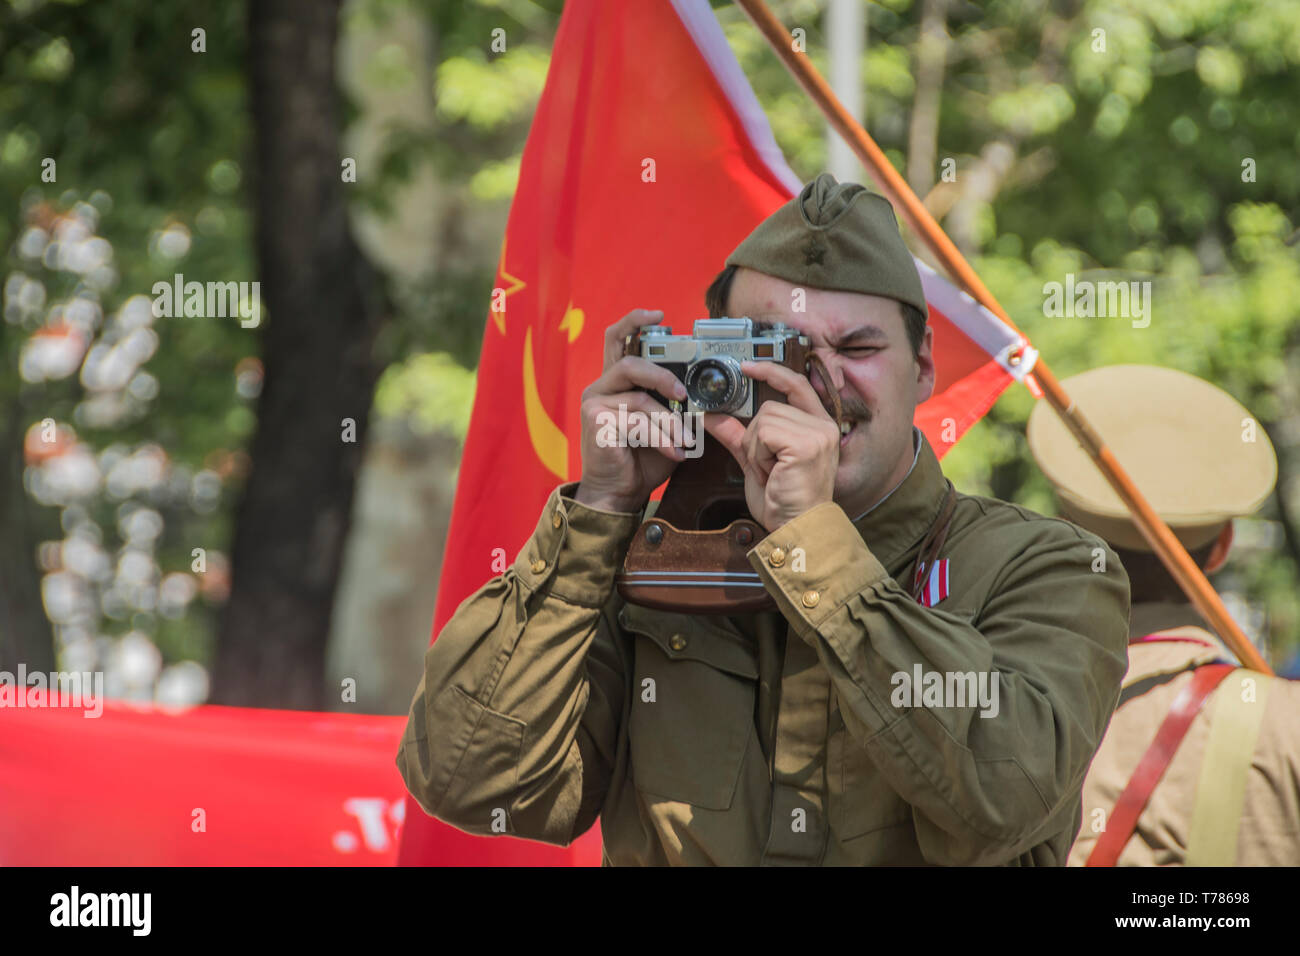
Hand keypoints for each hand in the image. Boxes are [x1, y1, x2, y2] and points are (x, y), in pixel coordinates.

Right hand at [574, 309, 690, 512]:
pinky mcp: (594, 422)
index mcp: (617, 382)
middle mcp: (601, 387)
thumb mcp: (664, 424)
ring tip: (684, 439)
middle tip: (682, 395)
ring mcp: (594, 403)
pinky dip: (660, 437)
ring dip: (667, 420)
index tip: (658, 314)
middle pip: (629, 362)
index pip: (617, 339)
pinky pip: (635, 421)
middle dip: (661, 376)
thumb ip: (673, 404)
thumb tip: (701, 391)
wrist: (620, 492)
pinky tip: (673, 452)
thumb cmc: (642, 458)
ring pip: (638, 397)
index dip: (635, 321)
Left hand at [703, 361, 840, 531]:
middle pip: (768, 407)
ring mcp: (817, 433)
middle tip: (767, 466)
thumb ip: (738, 436)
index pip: (796, 384)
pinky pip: (764, 434)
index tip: (747, 366)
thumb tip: (713, 415)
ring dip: (756, 449)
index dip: (771, 372)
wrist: (796, 528)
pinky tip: (772, 473)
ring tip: (771, 472)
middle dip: (755, 437)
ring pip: (763, 420)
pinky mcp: (806, 444)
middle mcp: (823, 426)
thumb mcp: (756, 462)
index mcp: (817, 426)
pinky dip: (758, 455)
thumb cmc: (783, 500)